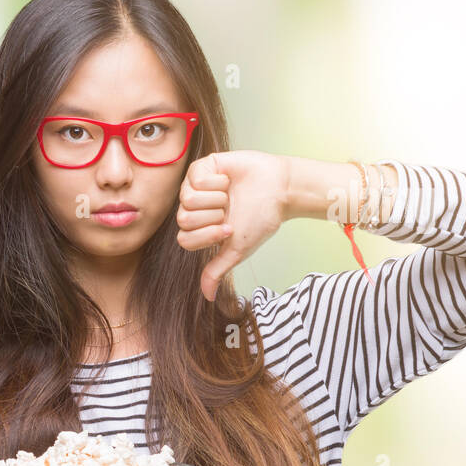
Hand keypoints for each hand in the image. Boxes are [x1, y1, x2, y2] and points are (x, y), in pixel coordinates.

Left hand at [176, 150, 291, 301]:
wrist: (281, 190)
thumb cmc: (260, 218)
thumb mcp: (237, 250)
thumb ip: (217, 270)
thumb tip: (208, 297)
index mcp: (200, 229)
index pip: (184, 240)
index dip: (207, 237)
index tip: (229, 230)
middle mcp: (194, 209)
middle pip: (184, 220)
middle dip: (213, 218)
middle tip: (230, 211)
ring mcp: (195, 187)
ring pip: (187, 199)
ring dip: (216, 199)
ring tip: (230, 195)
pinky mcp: (201, 167)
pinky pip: (195, 178)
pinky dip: (217, 182)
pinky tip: (228, 180)